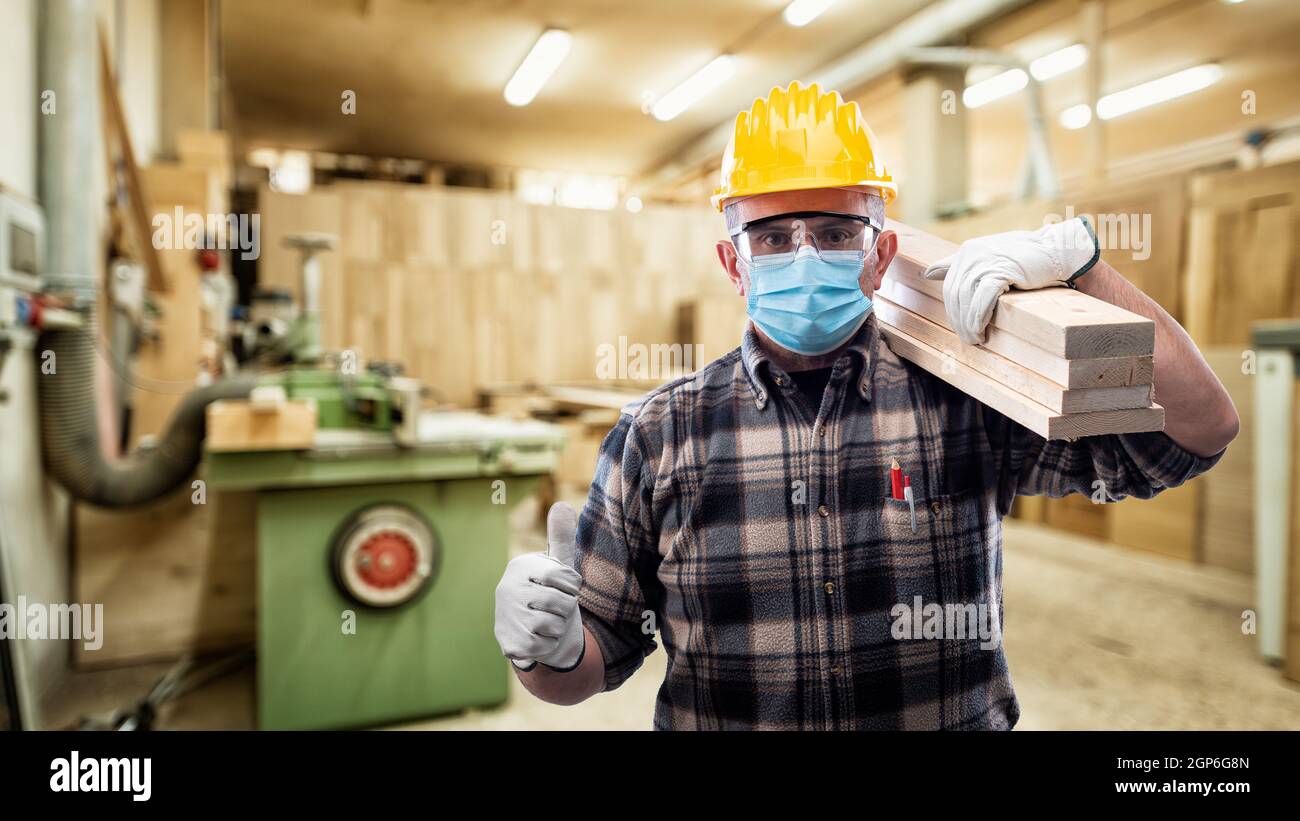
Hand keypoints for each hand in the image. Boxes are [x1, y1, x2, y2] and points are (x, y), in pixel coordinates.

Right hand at [494, 502, 585, 671]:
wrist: (535, 636)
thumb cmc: (550, 596)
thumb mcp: (558, 567)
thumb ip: (561, 538)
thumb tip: (562, 504)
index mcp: (519, 567)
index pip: (564, 577)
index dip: (573, 587)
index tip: (566, 589)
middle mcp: (507, 589)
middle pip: (561, 602)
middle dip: (567, 609)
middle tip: (557, 608)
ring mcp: (506, 617)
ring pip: (554, 624)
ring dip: (559, 627)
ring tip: (549, 623)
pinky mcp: (509, 644)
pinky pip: (546, 645)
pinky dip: (550, 645)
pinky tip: (540, 639)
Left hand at [922, 216, 1098, 344]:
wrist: (1057, 250)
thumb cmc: (1024, 258)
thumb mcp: (987, 257)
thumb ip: (956, 264)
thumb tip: (926, 273)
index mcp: (966, 252)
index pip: (950, 288)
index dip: (953, 312)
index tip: (961, 328)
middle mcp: (971, 254)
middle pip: (955, 296)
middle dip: (959, 321)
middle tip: (969, 340)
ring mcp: (985, 260)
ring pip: (966, 300)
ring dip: (969, 324)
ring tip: (977, 340)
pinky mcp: (1002, 270)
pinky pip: (983, 300)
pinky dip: (980, 318)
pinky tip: (983, 330)